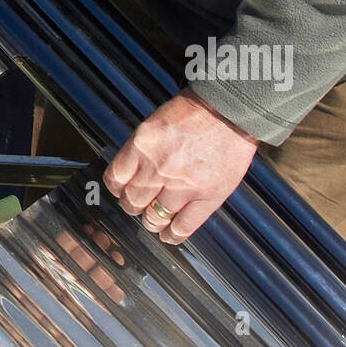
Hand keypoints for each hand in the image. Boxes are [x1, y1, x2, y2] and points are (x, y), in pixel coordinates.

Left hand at [103, 89, 257, 243]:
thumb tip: (132, 172)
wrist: (230, 110)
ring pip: (154, 218)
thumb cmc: (195, 112)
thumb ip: (143, 149)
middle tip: (137, 206)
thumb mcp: (156, 122)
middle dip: (132, 206)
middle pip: (133, 201)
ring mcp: (183, 185)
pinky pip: (182, 227)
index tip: (121, 190)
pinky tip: (169, 235)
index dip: (117, 188)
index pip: (115, 179)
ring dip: (151, 222)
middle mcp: (158, 167)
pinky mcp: (207, 197)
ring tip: (154, 219)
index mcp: (143, 145)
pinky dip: (172, 235)